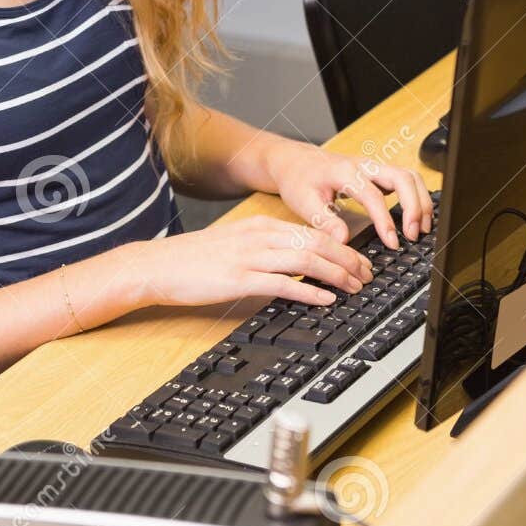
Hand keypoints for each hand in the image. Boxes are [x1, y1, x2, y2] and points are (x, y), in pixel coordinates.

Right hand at [125, 215, 374, 308]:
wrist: (158, 265)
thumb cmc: (194, 259)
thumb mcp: (235, 245)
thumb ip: (264, 250)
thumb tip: (295, 266)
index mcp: (260, 226)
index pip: (312, 231)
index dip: (341, 246)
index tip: (359, 260)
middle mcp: (259, 237)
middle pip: (316, 243)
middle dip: (348, 259)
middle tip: (367, 274)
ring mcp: (250, 257)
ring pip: (306, 260)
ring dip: (337, 274)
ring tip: (355, 287)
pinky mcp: (239, 279)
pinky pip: (283, 283)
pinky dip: (310, 290)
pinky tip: (325, 299)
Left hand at [264, 139, 433, 247]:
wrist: (294, 161)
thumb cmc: (298, 180)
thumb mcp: (303, 202)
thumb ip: (324, 221)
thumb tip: (344, 241)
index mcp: (345, 172)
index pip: (374, 195)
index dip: (386, 220)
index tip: (393, 242)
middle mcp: (364, 165)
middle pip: (403, 177)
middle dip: (415, 206)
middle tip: (414, 235)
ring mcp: (374, 167)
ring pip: (409, 176)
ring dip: (421, 201)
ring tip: (422, 229)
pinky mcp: (378, 172)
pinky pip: (405, 180)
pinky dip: (417, 197)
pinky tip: (416, 218)